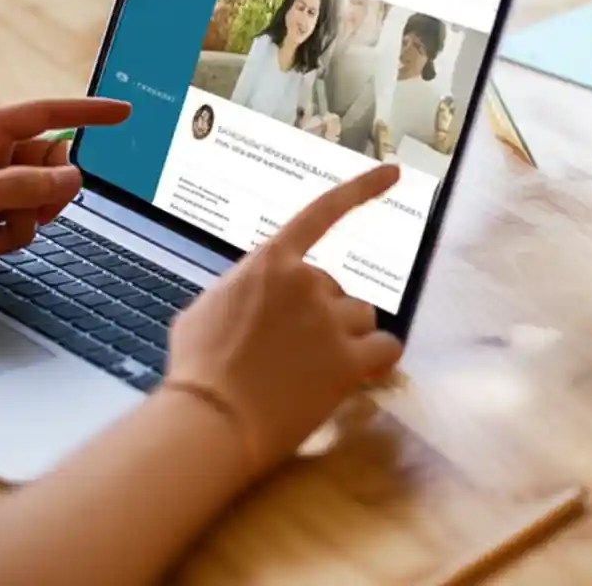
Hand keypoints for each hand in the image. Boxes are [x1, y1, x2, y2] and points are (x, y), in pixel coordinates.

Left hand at [0, 98, 128, 294]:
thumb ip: (23, 186)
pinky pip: (10, 221)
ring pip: (31, 200)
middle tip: (20, 220)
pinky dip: (2, 240)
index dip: (87, 114)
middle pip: (45, 167)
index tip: (122, 114)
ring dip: (20, 228)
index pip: (46, 116)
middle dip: (43, 200)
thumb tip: (69, 177)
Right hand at [167, 165, 404, 475]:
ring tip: (310, 371)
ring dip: (347, 339)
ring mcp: (328, 320)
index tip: (394, 172)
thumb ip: (240, 291)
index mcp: (269, 262)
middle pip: (337, 290)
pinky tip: (355, 373)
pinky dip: (376, 360)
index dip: (362, 189)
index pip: (323, 213)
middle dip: (323, 316)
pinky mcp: (347, 360)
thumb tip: (247, 300)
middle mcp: (305, 282)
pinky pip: (386, 349)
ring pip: (362, 318)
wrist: (210, 418)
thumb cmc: (197, 369)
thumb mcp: (206, 308)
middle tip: (292, 355)